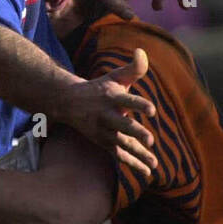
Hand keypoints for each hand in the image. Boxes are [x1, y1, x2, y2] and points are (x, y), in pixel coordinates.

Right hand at [60, 48, 157, 176]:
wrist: (68, 103)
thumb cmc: (99, 88)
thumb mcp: (115, 76)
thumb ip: (133, 67)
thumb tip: (142, 52)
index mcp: (112, 97)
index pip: (128, 101)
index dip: (140, 105)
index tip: (152, 111)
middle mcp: (107, 115)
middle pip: (123, 126)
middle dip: (136, 133)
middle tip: (150, 141)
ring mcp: (103, 130)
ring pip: (122, 144)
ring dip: (138, 154)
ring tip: (154, 164)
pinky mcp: (103, 142)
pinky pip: (119, 155)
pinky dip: (133, 163)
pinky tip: (148, 171)